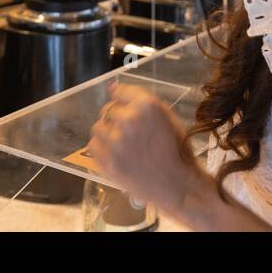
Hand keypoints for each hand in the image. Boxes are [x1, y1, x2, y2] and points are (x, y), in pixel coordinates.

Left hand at [86, 82, 205, 214]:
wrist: (177, 185)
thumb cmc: (176, 150)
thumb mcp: (167, 117)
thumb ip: (141, 100)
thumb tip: (112, 87)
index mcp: (147, 106)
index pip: (121, 92)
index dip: (123, 102)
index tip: (126, 110)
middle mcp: (129, 120)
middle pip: (109, 110)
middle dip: (117, 119)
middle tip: (129, 134)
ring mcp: (116, 142)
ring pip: (98, 127)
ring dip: (108, 134)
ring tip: (122, 145)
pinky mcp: (108, 161)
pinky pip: (93, 145)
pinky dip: (102, 149)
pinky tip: (115, 154)